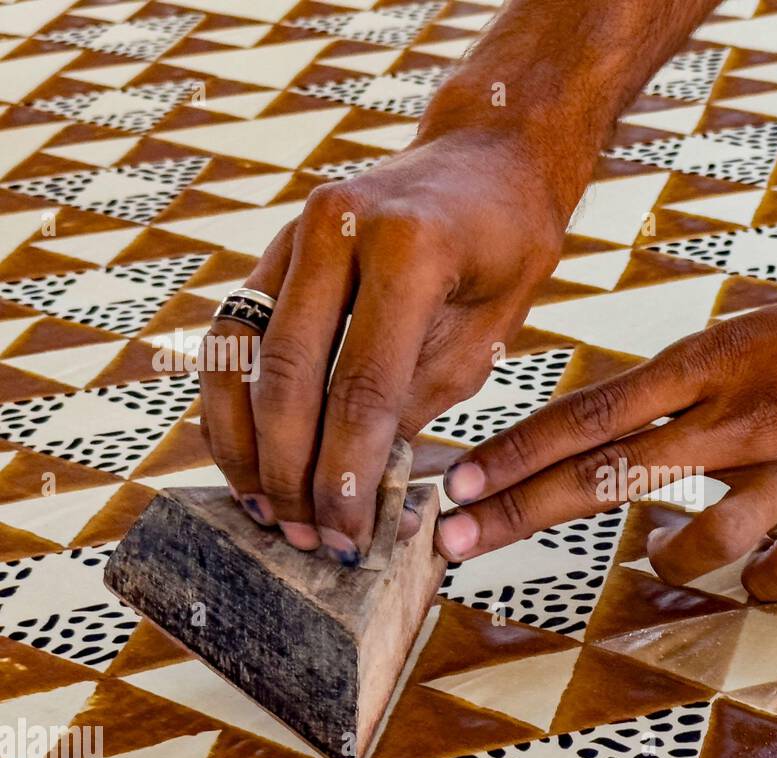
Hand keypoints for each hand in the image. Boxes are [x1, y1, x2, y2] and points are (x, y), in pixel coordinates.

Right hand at [198, 127, 566, 561]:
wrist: (486, 158)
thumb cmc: (503, 249)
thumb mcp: (486, 332)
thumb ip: (418, 401)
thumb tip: (360, 484)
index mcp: (406, 249)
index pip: (362, 387)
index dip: (347, 474)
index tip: (347, 538)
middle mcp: (334, 228)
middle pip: (286, 377)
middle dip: (291, 472)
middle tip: (306, 539)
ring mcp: (292, 231)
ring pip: (239, 357)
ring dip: (245, 444)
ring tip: (267, 512)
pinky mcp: (272, 247)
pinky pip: (234, 334)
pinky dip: (233, 401)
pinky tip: (248, 456)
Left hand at [433, 251, 776, 600]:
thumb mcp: (774, 323)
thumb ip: (707, 377)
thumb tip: (647, 420)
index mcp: (718, 356)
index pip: (594, 411)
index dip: (517, 450)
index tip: (455, 480)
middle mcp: (744, 411)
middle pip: (608, 474)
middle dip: (520, 510)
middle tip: (454, 542)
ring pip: (697, 542)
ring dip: (669, 562)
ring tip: (667, 558)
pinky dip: (760, 581)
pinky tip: (764, 567)